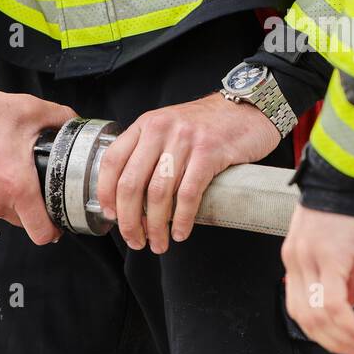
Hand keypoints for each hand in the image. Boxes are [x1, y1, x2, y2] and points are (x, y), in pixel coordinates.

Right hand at [0, 70, 76, 244]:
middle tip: (26, 179)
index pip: (43, 232)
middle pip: (23, 221)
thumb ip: (62, 119)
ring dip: (3, 198)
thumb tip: (79, 127)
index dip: (54, 229)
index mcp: (16, 185)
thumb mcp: (29, 109)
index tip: (57, 221)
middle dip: (29, 206)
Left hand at [95, 93, 281, 252]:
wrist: (247, 109)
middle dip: (129, 220)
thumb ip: (149, 152)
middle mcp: (161, 129)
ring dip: (156, 226)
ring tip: (159, 243)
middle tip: (136, 240)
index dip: (105, 193)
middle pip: (131, 183)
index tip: (111, 217)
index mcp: (146, 125)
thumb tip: (130, 198)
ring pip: (158, 193)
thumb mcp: (170, 128)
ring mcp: (185, 140)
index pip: (112, 161)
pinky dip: (182, 218)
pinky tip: (181, 232)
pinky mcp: (210, 152)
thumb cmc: (208, 125)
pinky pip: (188, 193)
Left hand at [281, 204, 353, 353]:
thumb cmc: (348, 204)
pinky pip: (334, 305)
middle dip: (334, 344)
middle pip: (305, 319)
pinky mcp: (330, 257)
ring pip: (319, 317)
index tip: (345, 344)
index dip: (320, 333)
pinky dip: (350, 326)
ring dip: (346, 339)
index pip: (298, 309)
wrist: (349, 173)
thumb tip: (350, 306)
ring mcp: (309, 260)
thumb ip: (343, 277)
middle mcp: (295, 261)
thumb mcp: (341, 245)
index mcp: (294, 259)